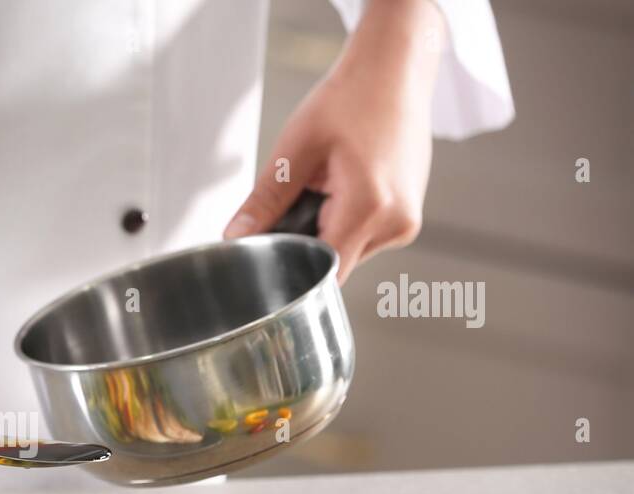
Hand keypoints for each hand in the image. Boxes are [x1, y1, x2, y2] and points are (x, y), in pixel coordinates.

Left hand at [224, 0, 444, 281]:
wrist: (394, 71)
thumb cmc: (351, 99)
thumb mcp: (296, 149)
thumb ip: (265, 200)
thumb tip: (236, 237)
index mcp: (370, 207)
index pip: (323, 271)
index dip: (291, 268)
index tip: (271, 252)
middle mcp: (395, 223)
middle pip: (333, 264)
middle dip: (307, 241)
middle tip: (300, 199)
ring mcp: (406, 222)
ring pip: (348, 252)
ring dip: (327, 230)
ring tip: (326, 187)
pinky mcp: (407, 217)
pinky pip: (364, 237)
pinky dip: (345, 221)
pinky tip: (343, 187)